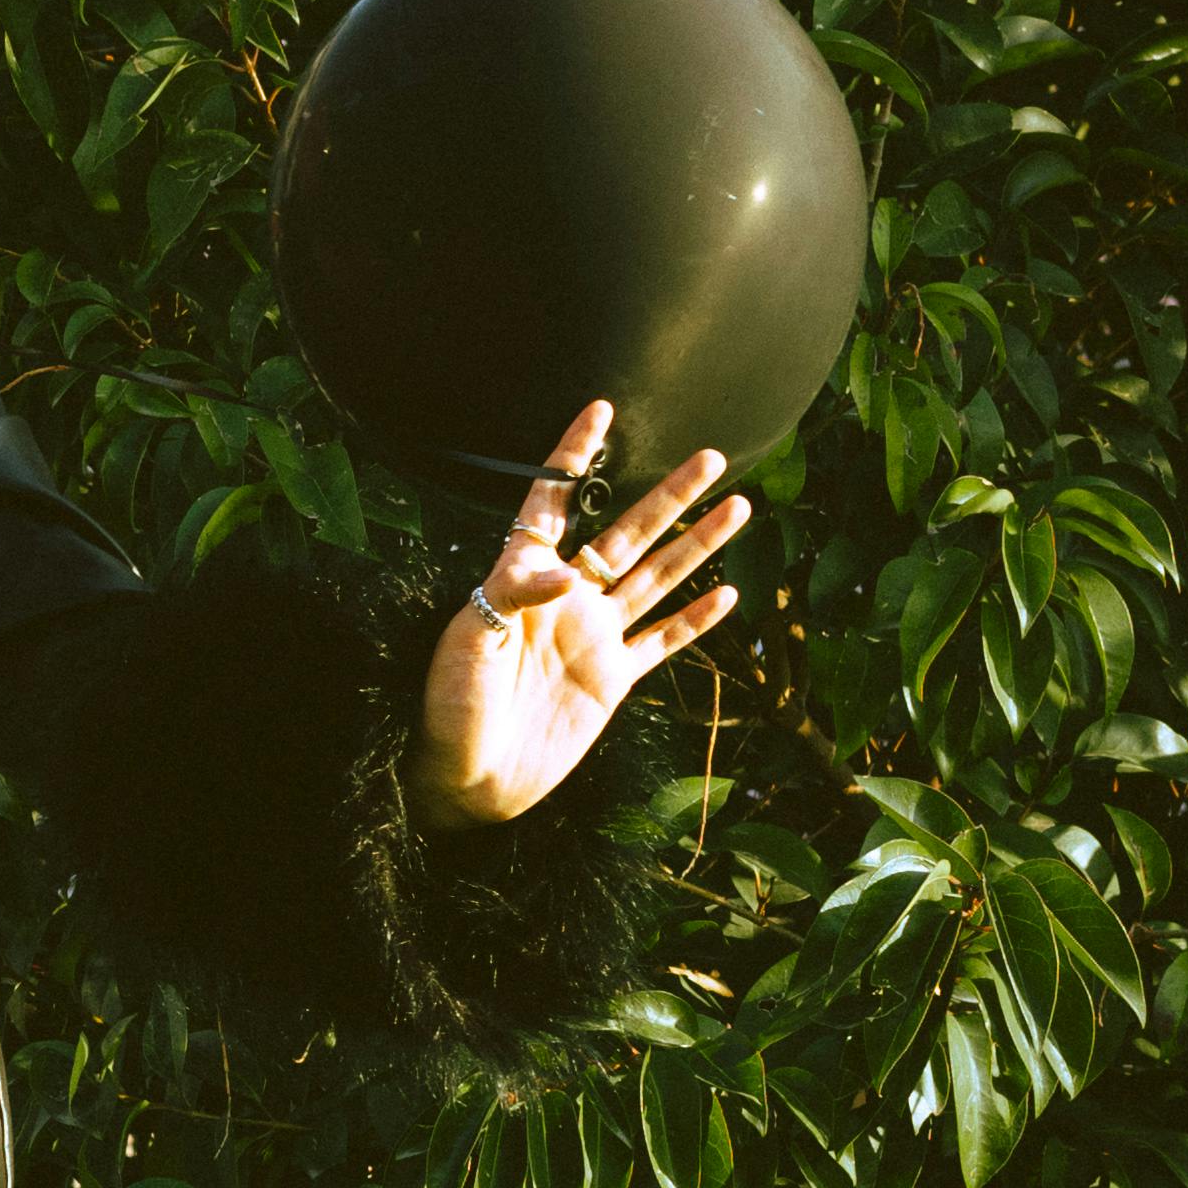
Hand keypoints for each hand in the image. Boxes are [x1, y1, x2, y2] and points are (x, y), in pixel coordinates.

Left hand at [412, 403, 741, 831]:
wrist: (466, 778)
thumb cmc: (451, 705)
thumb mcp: (468, 640)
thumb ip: (515, 593)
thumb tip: (571, 570)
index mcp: (521, 577)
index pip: (552, 502)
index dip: (573, 457)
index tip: (599, 409)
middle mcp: (566, 598)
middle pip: (626, 532)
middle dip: (669, 495)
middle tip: (712, 455)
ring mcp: (594, 636)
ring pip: (655, 577)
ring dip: (696, 544)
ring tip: (737, 505)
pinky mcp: (611, 679)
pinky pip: (661, 642)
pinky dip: (695, 620)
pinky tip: (727, 594)